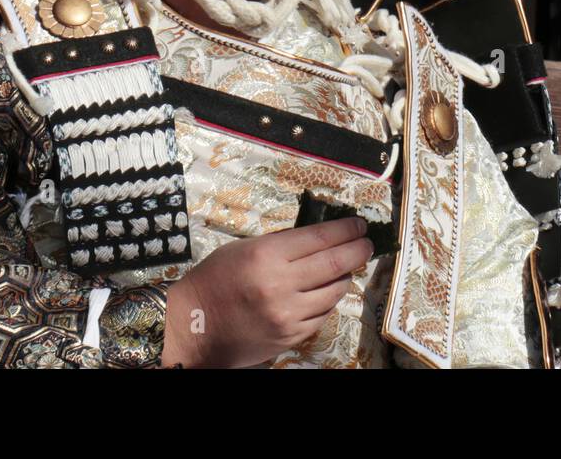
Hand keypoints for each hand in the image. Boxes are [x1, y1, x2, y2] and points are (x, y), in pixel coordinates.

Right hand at [161, 216, 372, 367]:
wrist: (193, 327)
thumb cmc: (214, 281)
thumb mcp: (243, 249)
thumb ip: (280, 244)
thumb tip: (317, 238)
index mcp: (267, 256)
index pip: (319, 238)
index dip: (345, 229)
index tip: (359, 224)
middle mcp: (281, 285)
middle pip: (335, 263)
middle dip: (357, 250)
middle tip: (367, 244)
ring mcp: (288, 315)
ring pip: (334, 292)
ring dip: (344, 277)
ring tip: (346, 268)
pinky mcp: (290, 337)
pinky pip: (322, 315)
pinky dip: (328, 301)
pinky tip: (327, 292)